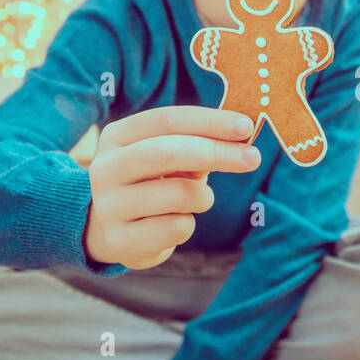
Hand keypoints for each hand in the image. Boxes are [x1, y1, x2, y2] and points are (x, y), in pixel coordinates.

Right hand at [84, 105, 260, 269]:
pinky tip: (176, 223)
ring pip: (178, 194)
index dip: (209, 121)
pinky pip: (176, 228)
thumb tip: (241, 138)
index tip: (245, 126)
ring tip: (199, 200)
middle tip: (253, 158)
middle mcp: (106, 168)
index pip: (166, 120)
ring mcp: (109, 206)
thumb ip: (197, 144)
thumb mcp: (166, 157)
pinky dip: (189, 224)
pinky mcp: (120, 240)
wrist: (110, 232)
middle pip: (167, 153)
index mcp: (118, 137)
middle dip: (217, 153)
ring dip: (203, 196)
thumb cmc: (152, 184)